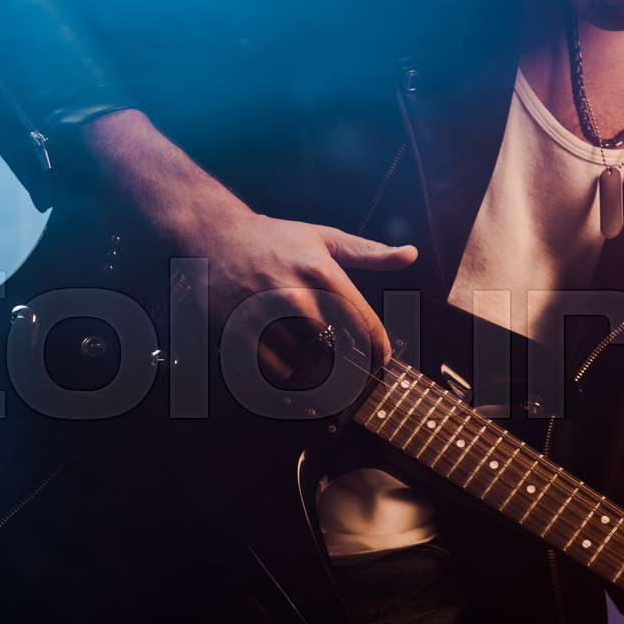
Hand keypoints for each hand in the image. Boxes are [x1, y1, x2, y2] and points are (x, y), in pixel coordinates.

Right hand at [80, 109, 416, 378]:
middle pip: (337, 348)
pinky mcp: (239, 330)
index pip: (362, 321)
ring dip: (321, 381)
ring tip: (330, 389)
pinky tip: (298, 384)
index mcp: (321, 271)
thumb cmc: (274, 238)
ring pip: (304, 363)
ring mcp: (265, 315)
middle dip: (352, 369)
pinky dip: (288, 383)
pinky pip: (271, 370)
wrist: (213, 235)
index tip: (382, 360)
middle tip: (358, 381)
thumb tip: (410, 254)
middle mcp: (295, 293)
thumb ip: (369, 251)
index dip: (378, 348)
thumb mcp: (324, 238)